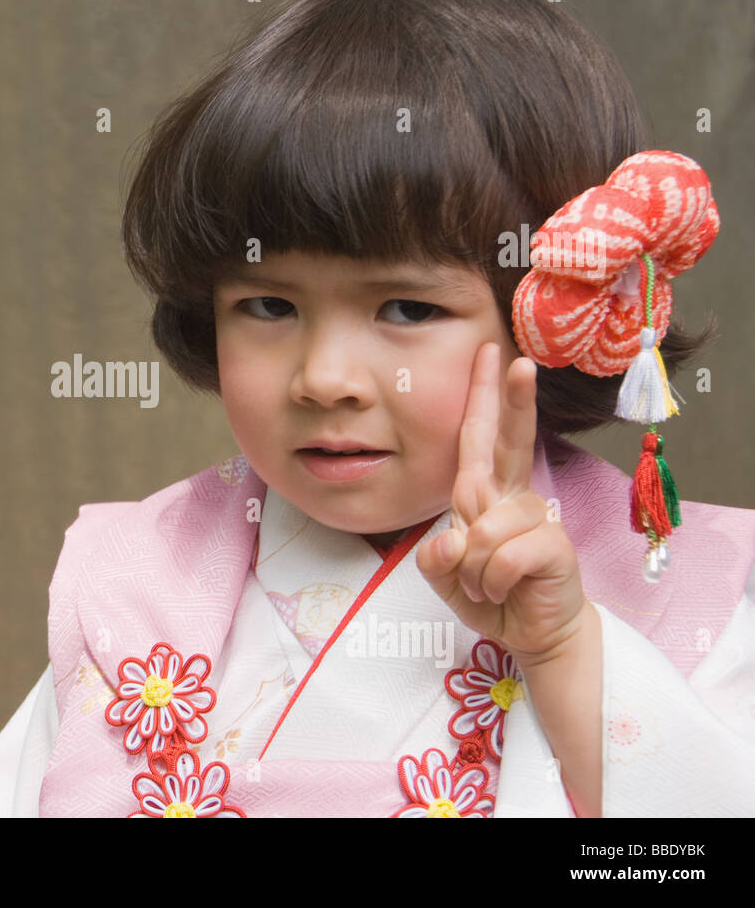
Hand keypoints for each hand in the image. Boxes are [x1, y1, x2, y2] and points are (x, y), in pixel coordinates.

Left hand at [415, 342, 588, 662]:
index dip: (486, 398)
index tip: (493, 355)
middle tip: (521, 361)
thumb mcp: (444, 576)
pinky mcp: (553, 545)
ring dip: (472, 571)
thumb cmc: (489, 595)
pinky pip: (502, 557)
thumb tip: (454, 539)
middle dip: (511, 400)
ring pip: (481, 531)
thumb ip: (436, 557)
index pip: (480, 439)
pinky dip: (492, 582)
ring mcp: (536, 518)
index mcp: (485, 494)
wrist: (531, 634)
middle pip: (507, 442)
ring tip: (486, 586)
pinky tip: (503, 591)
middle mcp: (512, 497)